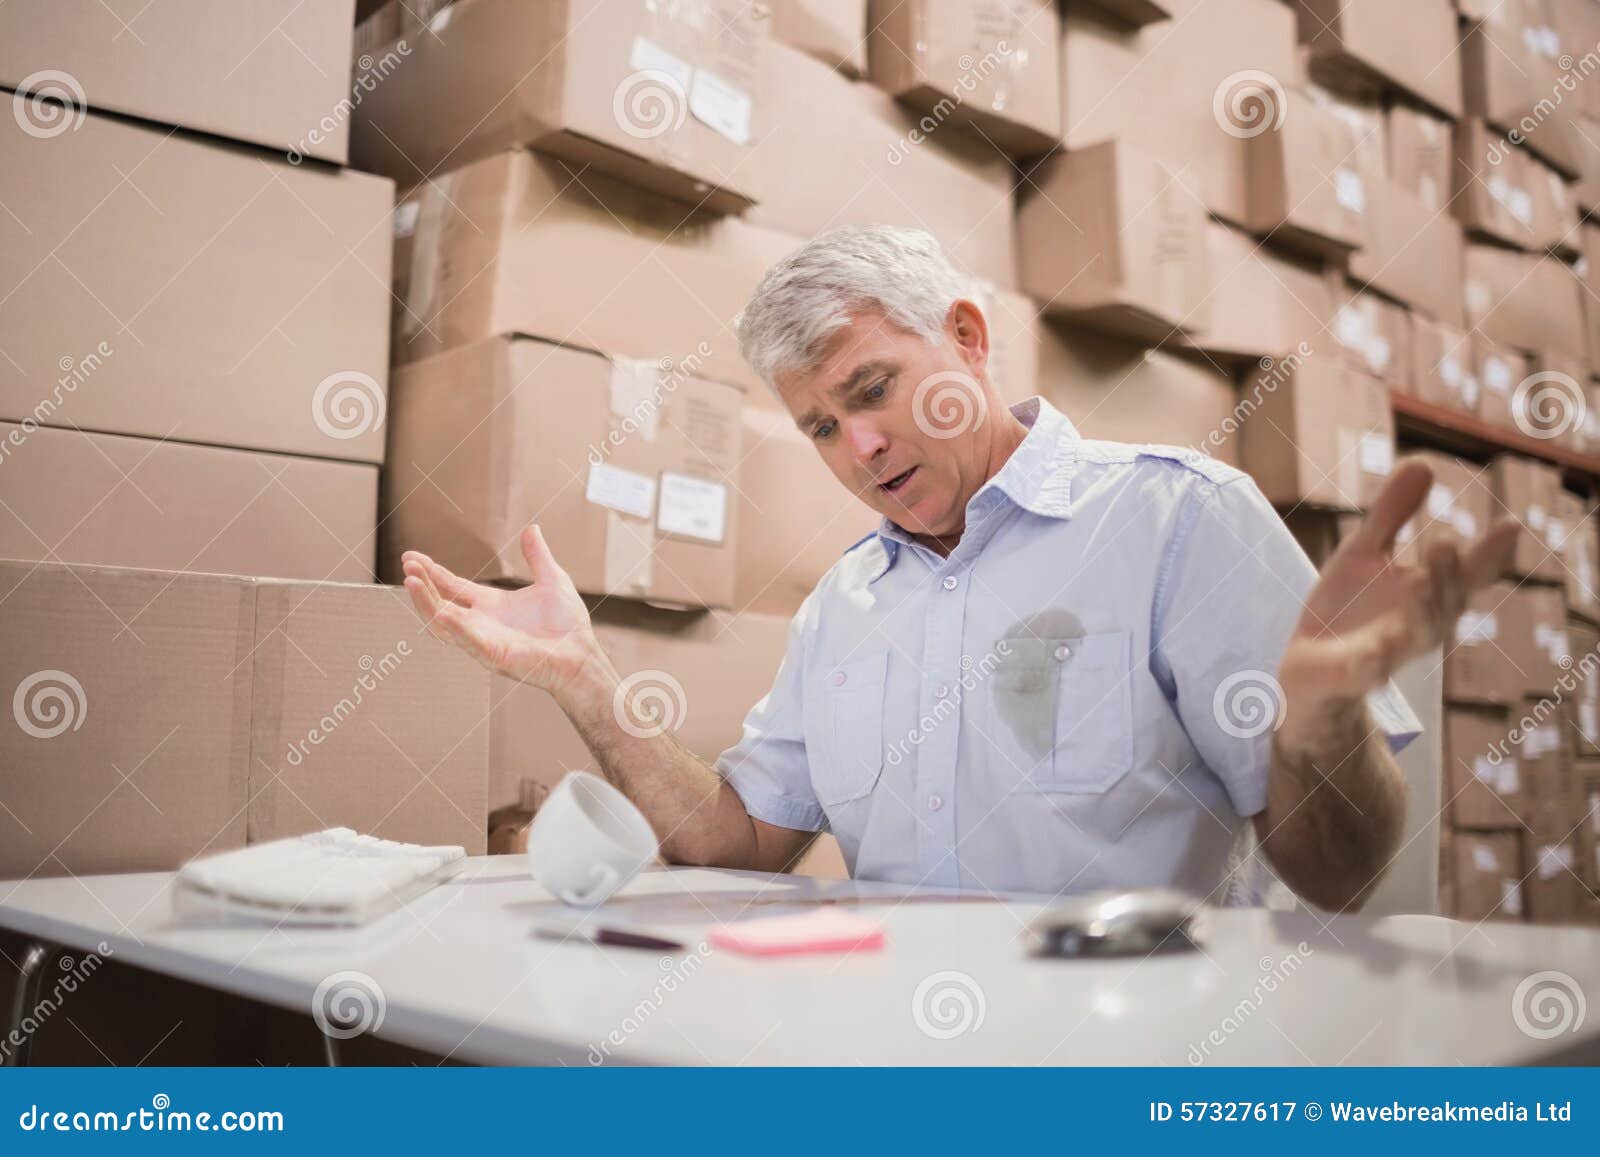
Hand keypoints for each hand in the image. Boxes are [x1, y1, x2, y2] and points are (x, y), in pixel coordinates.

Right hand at [401, 525, 598, 691]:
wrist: (582, 654)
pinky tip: (440, 612)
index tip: (411, 556)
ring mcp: (483, 640)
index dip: (432, 572)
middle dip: (423, 584)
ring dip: (426, 603)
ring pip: (444, 622)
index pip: (453, 586)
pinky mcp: (493, 655)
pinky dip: (453, 627)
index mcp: (491, 605)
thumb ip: (537, 556)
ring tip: (411, 581)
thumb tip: (532, 528)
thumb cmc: (567, 624)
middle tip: (407, 565)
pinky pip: (467, 641)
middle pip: (441, 602)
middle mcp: (481, 623)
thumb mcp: (552, 579)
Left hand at [1276, 459, 1519, 750]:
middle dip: (1449, 573)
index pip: (1466, 571)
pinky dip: (1370, 666)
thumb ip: (1392, 512)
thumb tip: (1423, 460)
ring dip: (1421, 609)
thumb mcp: (1364, 550)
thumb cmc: (1348, 604)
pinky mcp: (1353, 676)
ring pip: (1416, 636)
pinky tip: (1371, 658)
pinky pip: (1366, 674)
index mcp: (1427, 592)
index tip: (1512, 524)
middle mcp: (1419, 624)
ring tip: (1417, 579)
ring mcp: (1389, 653)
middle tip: (1445, 541)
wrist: (1309, 663)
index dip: (1490, 551)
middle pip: (1447, 600)